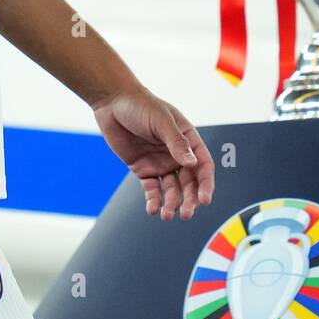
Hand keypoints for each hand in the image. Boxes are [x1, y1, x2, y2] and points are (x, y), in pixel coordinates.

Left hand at [92, 87, 213, 219]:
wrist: (112, 103)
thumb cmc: (141, 105)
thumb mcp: (161, 120)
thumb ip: (176, 142)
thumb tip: (192, 163)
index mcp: (187, 139)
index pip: (202, 165)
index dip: (206, 183)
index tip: (204, 200)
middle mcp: (176, 154)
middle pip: (189, 182)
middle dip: (189, 199)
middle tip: (186, 214)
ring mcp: (160, 163)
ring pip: (171, 189)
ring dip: (172, 203)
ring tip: (166, 215)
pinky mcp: (143, 169)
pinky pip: (152, 189)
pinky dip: (154, 200)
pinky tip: (153, 209)